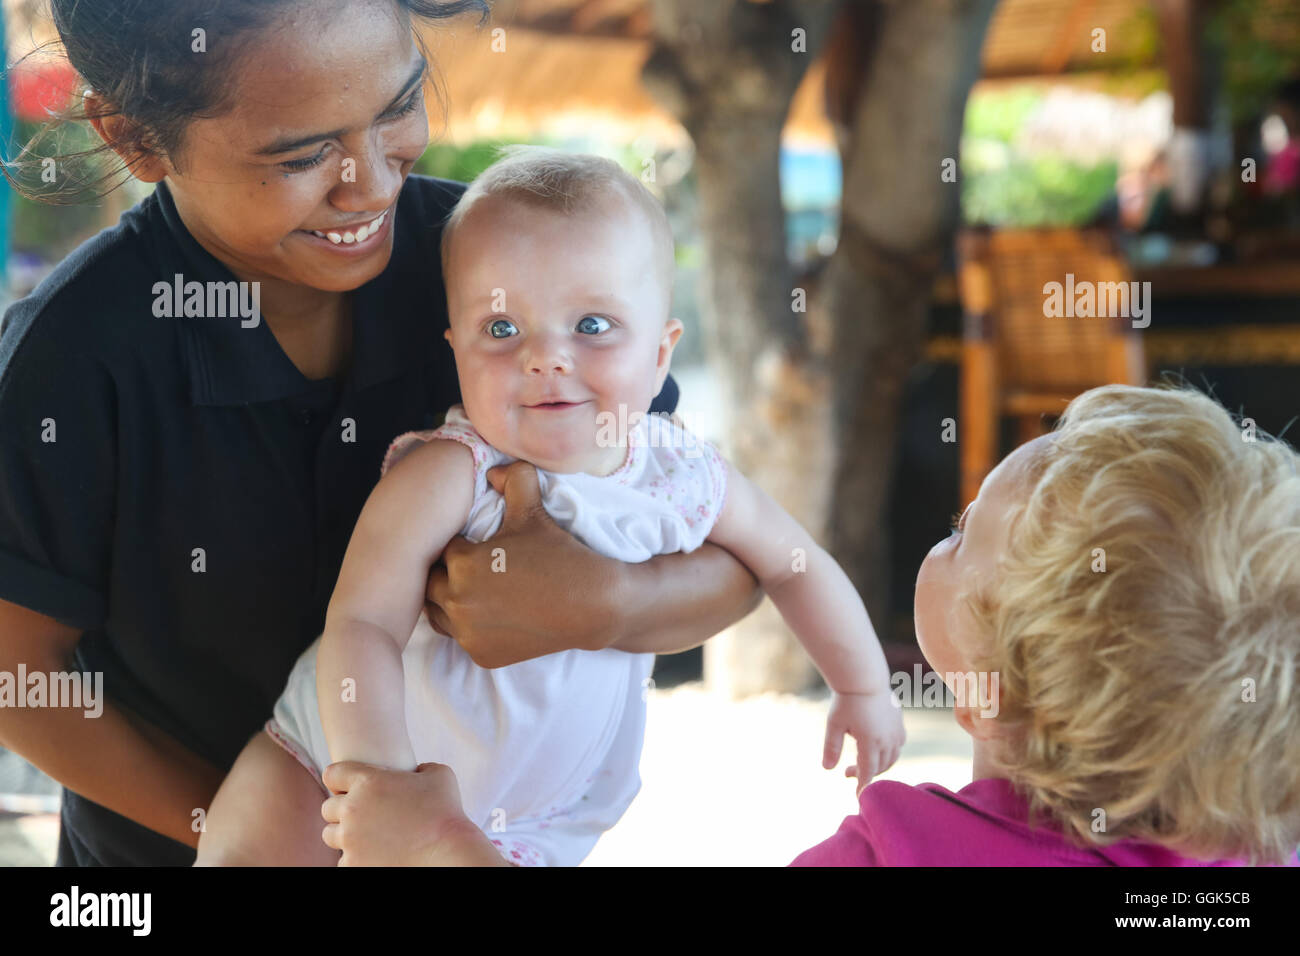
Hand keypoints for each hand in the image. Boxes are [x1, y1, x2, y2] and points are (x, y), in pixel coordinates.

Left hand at [320, 760, 505, 865]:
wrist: (447, 853)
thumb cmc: (446, 812)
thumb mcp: (439, 775)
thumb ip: (421, 767)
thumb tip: (417, 771)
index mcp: (367, 782)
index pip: (332, 774)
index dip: (341, 780)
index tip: (351, 787)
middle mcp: (352, 809)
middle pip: (327, 808)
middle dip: (342, 810)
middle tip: (362, 815)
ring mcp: (350, 840)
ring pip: (330, 835)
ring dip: (344, 834)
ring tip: (365, 836)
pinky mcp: (354, 864)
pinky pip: (343, 860)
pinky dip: (355, 857)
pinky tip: (373, 854)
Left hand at [424, 460, 624, 667]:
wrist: (592, 604)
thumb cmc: (560, 555)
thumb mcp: (534, 511)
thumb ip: (512, 480)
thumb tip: (492, 470)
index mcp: (463, 564)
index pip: (443, 550)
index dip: (460, 546)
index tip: (479, 546)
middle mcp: (458, 602)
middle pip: (433, 583)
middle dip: (450, 574)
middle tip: (478, 568)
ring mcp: (469, 633)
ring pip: (439, 613)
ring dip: (451, 601)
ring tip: (479, 590)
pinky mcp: (482, 655)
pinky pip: (461, 638)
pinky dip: (471, 627)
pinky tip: (492, 613)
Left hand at [823, 688, 905, 795]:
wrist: (864, 678)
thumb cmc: (846, 701)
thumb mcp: (834, 725)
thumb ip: (831, 747)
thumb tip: (828, 769)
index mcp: (870, 742)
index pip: (868, 772)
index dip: (863, 786)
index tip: (858, 797)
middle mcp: (887, 740)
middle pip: (879, 767)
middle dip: (865, 774)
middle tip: (847, 772)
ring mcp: (896, 732)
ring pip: (891, 758)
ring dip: (878, 765)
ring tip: (861, 763)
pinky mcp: (899, 724)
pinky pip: (898, 746)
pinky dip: (889, 754)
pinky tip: (876, 749)